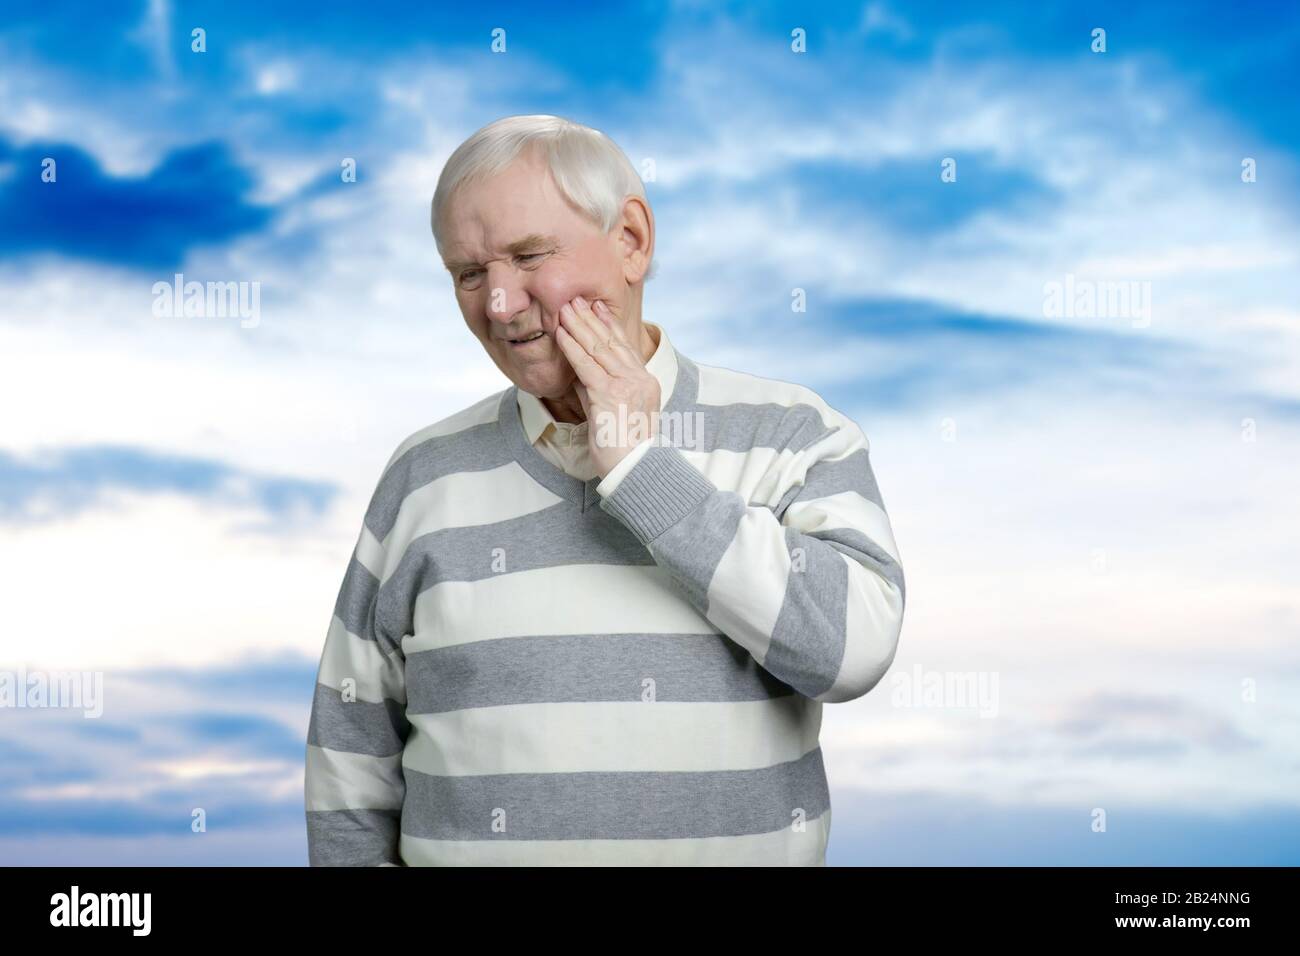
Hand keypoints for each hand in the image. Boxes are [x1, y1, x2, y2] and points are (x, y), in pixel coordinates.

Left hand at [554, 294, 659, 477]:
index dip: (609, 326)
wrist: (634, 471)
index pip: (624, 348)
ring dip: (579, 326)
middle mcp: (640, 380)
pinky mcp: (610, 394)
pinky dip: (572, 347)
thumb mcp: (612, 415)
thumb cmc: (623, 452)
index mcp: (646, 383)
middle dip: (591, 319)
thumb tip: (578, 378)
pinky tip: (561, 333)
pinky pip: (586, 365)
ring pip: (598, 348)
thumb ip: (597, 393)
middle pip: (611, 342)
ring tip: (564, 309)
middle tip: (576, 299)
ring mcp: (627, 385)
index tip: (597, 308)